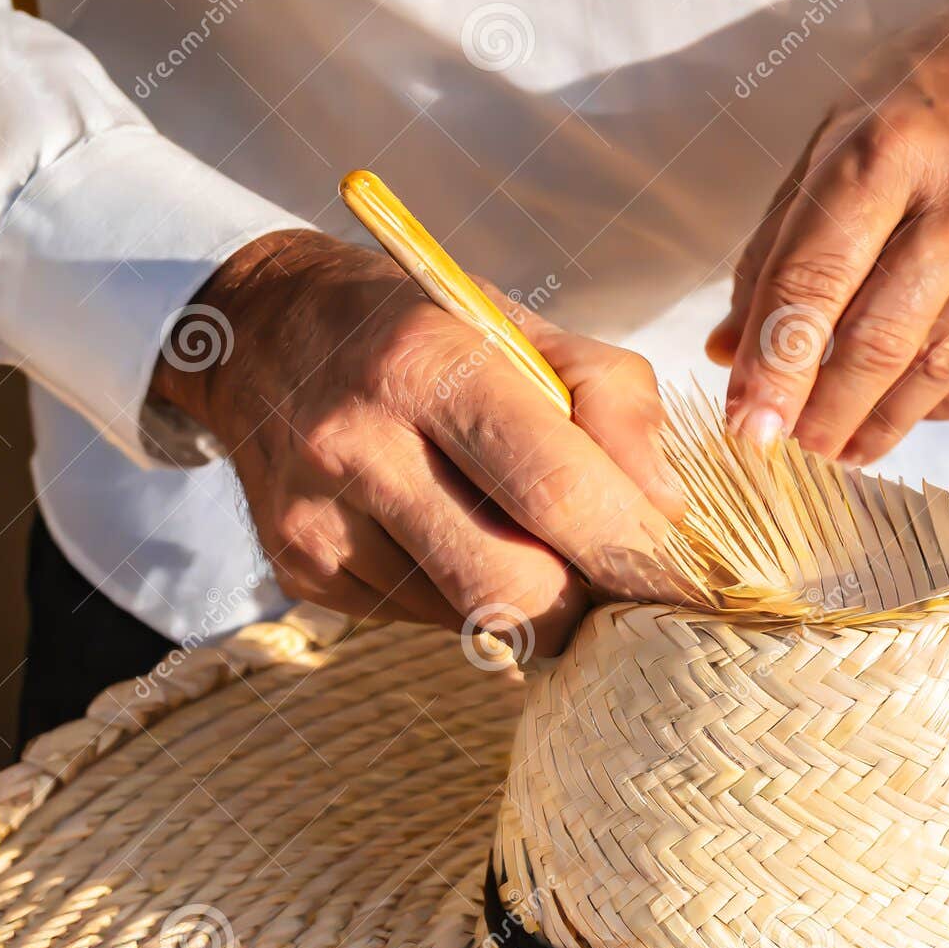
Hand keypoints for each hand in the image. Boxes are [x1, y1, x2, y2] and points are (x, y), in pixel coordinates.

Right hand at [152, 229, 684, 654]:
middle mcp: (358, 443)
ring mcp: (317, 517)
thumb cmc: (417, 328)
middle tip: (620, 583)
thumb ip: (613, 402)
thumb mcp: (521, 326)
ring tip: (517, 533)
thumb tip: (665, 512)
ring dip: (528, 602)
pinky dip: (463, 597)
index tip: (689, 584)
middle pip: (512, 585)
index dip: (634, 551)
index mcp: (429, 363)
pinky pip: (422, 621)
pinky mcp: (298, 570)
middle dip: (586, 603)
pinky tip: (446, 535)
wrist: (259, 332)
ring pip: (471, 619)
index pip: (556, 489)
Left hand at [710, 0, 948, 463]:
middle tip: (788, 449)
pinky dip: (937, 404)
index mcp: (890, 150)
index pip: (816, 280)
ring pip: (939, 366)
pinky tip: (901, 414)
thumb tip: (731, 350)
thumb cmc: (929, 96)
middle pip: (881, 338)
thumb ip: (779, 245)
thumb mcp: (836, 138)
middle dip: (824, 411)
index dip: (775, 365)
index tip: (749, 424)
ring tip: (839, 450)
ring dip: (879, 423)